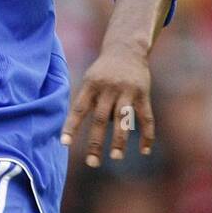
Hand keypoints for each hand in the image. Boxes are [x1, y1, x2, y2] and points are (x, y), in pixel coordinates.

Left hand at [60, 47, 153, 166]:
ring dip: (120, 141)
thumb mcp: (89, 80)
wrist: (126, 49)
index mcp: (91, 85)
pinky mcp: (144, 94)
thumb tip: (77, 131)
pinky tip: (144, 150)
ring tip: (116, 157)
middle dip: (96, 142)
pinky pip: (146, 117)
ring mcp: (127, 91)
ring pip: (123, 120)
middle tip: (92, 162)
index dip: (71, 126)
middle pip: (101, 119)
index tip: (64, 143)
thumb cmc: (102, 71)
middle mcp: (109, 89)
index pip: (79, 109)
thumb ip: (85, 102)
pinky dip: (147, 134)